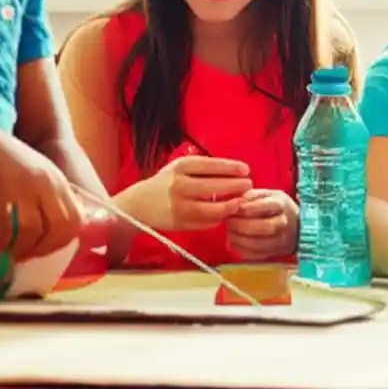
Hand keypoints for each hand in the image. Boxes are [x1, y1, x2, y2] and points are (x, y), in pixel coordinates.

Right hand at [0, 125, 82, 261]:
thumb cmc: (1, 160)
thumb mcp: (35, 171)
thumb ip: (48, 192)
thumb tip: (54, 225)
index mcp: (56, 180)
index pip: (76, 218)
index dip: (63, 239)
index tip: (46, 246)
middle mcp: (45, 184)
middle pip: (61, 227)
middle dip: (46, 247)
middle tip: (29, 254)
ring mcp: (22, 188)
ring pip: (35, 231)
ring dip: (23, 248)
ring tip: (12, 252)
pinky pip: (6, 228)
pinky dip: (3, 241)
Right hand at [130, 155, 251, 230]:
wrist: (139, 204)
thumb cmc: (166, 183)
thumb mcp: (180, 168)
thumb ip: (203, 169)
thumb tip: (236, 172)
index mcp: (180, 167)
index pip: (211, 165)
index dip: (231, 167)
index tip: (246, 170)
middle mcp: (179, 186)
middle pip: (215, 187)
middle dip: (236, 186)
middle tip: (248, 185)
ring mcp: (180, 206)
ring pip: (213, 208)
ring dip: (230, 205)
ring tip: (240, 202)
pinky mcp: (181, 223)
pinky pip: (206, 222)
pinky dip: (218, 218)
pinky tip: (225, 213)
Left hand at [227, 189, 297, 260]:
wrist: (297, 227)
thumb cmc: (277, 208)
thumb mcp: (269, 194)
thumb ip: (254, 195)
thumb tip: (239, 201)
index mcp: (281, 205)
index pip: (266, 205)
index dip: (248, 207)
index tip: (235, 207)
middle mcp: (283, 223)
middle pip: (263, 226)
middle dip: (241, 224)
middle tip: (229, 221)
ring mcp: (280, 241)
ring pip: (257, 244)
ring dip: (237, 238)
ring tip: (229, 231)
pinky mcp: (274, 254)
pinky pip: (254, 255)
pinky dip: (240, 249)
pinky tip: (234, 241)